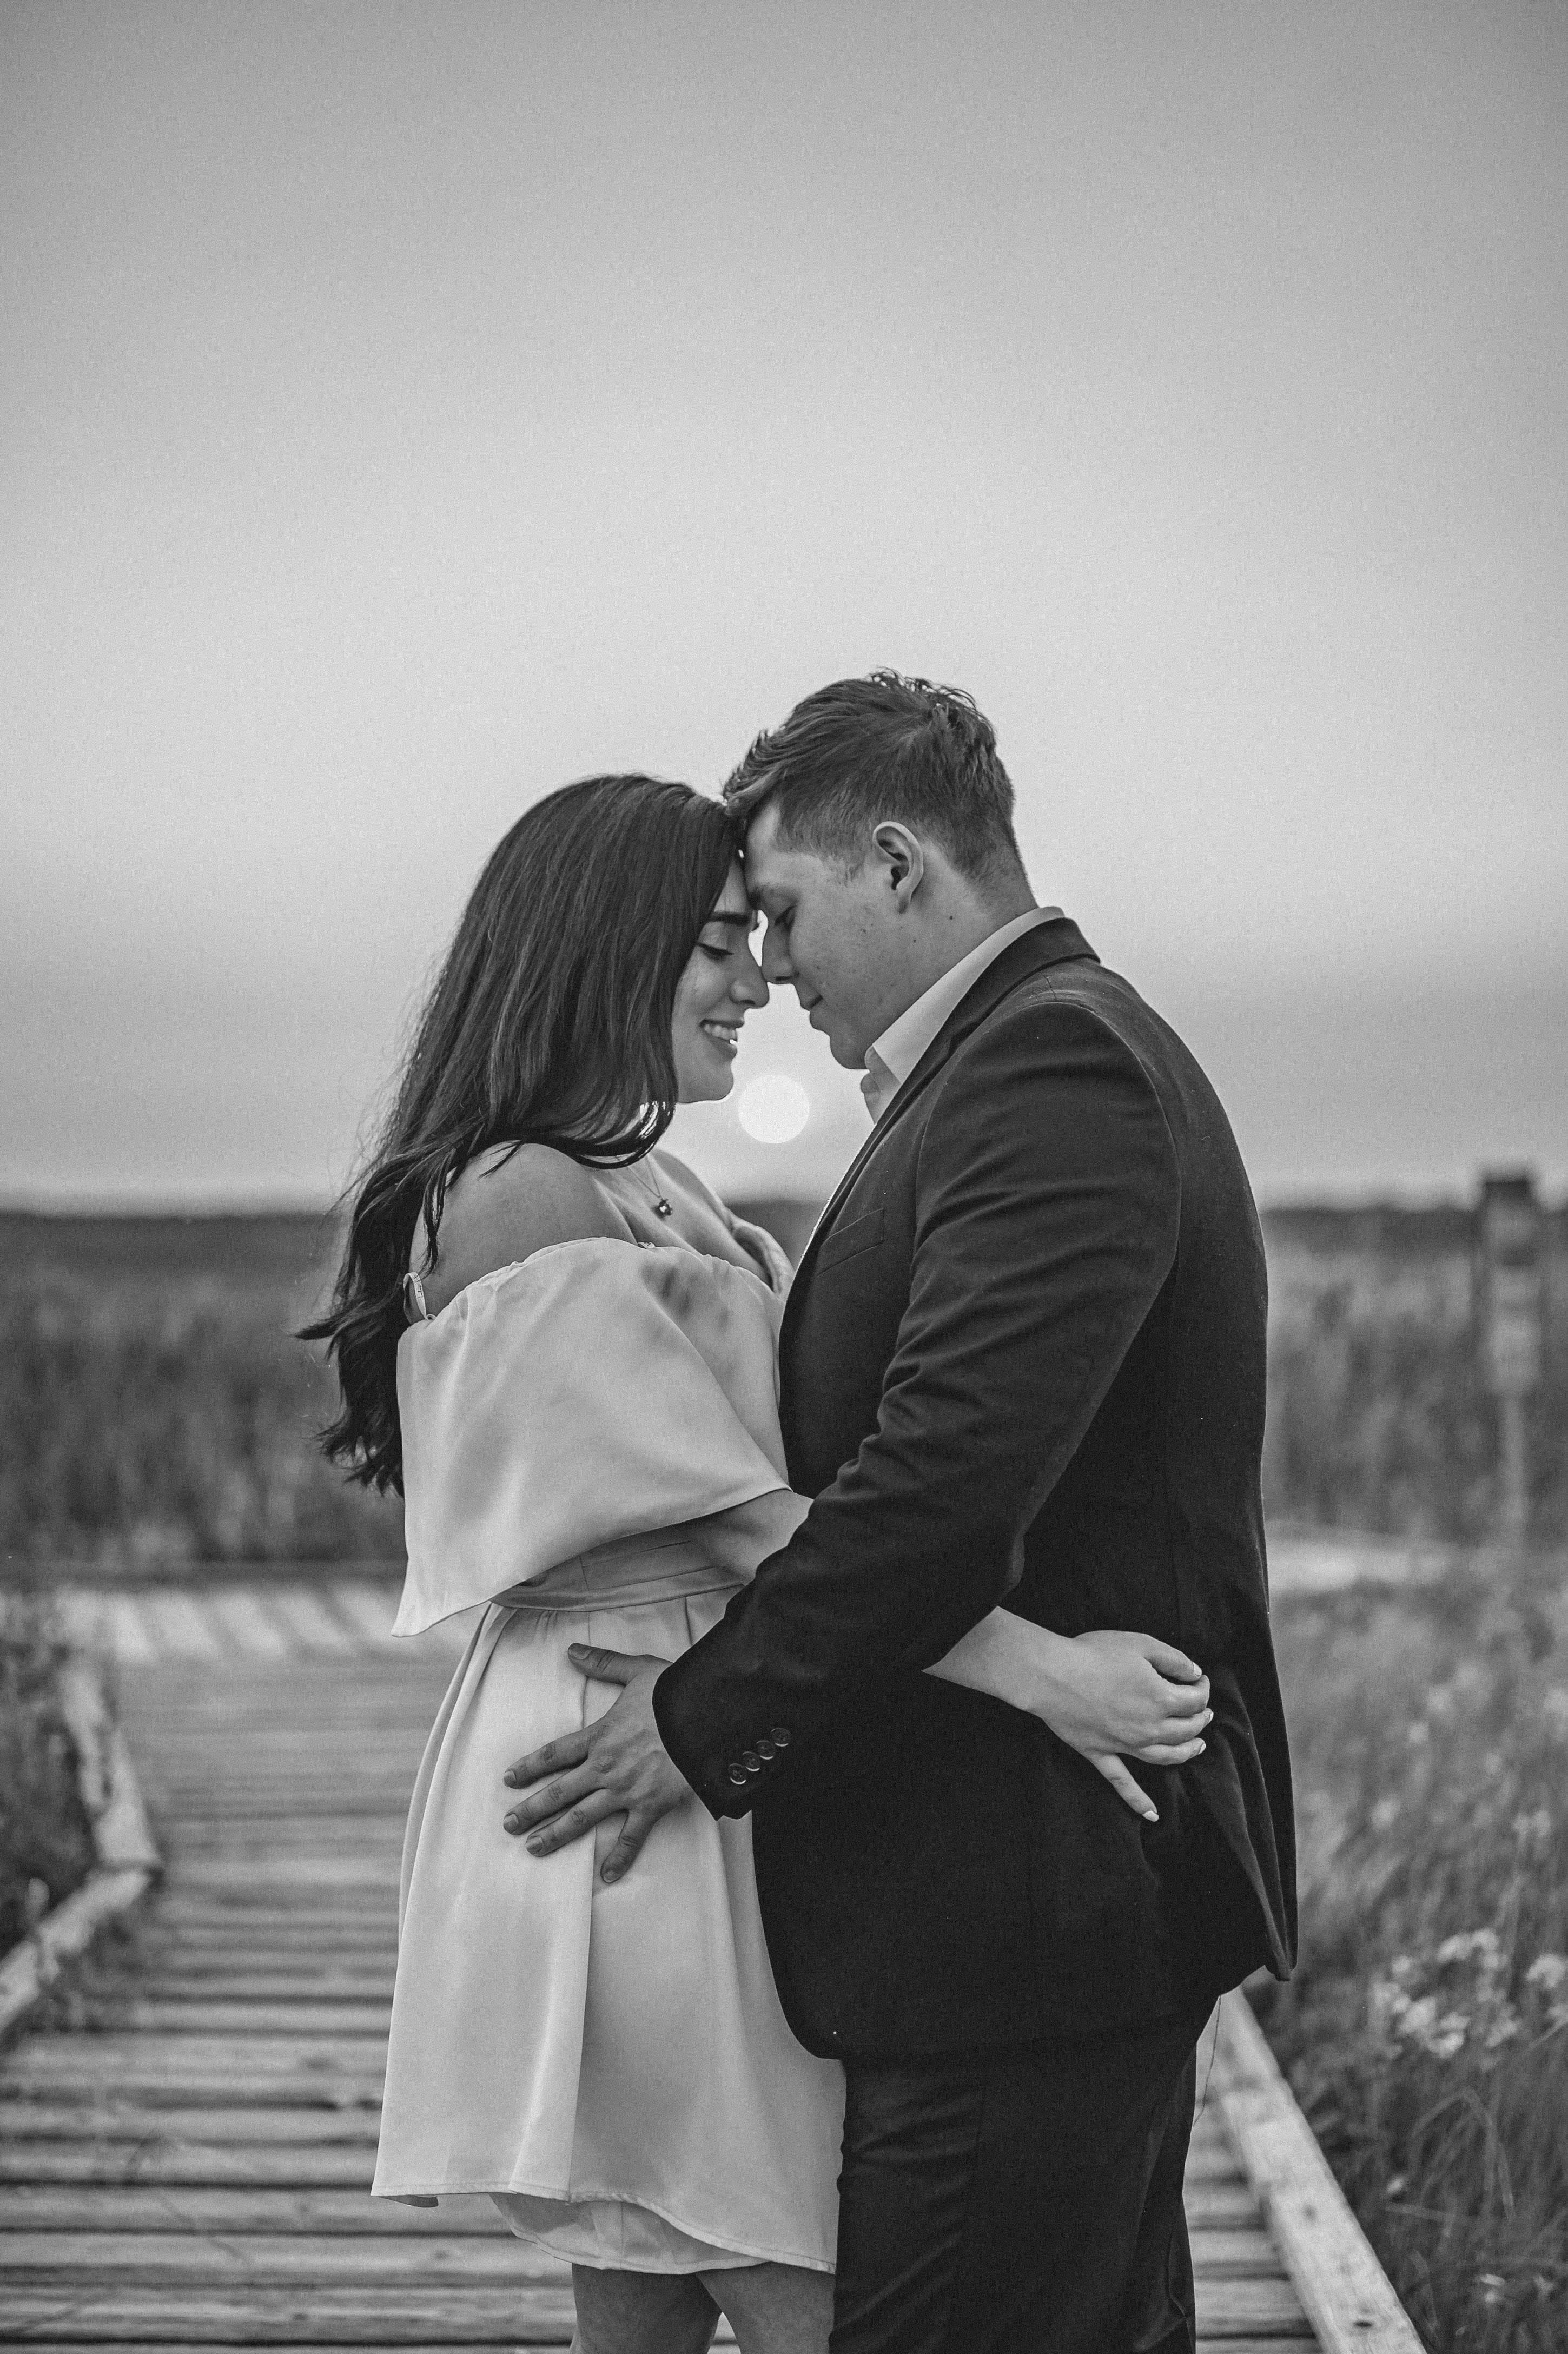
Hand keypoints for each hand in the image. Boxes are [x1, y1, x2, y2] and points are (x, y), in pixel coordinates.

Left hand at [501, 1646, 691, 1882]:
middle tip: (509, 1824)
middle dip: (531, 1810)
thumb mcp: (637, 1670)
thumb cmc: (675, 1692)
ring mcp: (626, 1790)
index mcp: (600, 1736)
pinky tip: (606, 1876)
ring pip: (583, 1817)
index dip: (529, 1767)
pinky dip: (619, 1858)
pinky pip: (631, 1838)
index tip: (508, 1779)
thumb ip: (604, 1663)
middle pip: (559, 1791)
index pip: (555, 1754)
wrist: (708, 1716)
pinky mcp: (650, 1806)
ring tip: (534, 1849)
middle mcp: (605, 1766)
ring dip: (556, 1835)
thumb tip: (574, 1651)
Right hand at [1017, 1627, 1210, 1823]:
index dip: (1203, 1688)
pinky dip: (1138, 1800)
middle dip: (1200, 1719)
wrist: (1052, 1674)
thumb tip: (1196, 1673)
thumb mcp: (1141, 1643)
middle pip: (1186, 1730)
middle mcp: (1149, 1728)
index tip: (1200, 1678)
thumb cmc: (1095, 1654)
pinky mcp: (1100, 1754)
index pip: (1196, 1700)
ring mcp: (1125, 1745)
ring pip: (1166, 1757)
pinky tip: (1152, 1813)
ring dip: (1186, 1753)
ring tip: (1197, 1747)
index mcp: (1162, 1699)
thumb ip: (1174, 1659)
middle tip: (1204, 1711)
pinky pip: (1122, 1782)